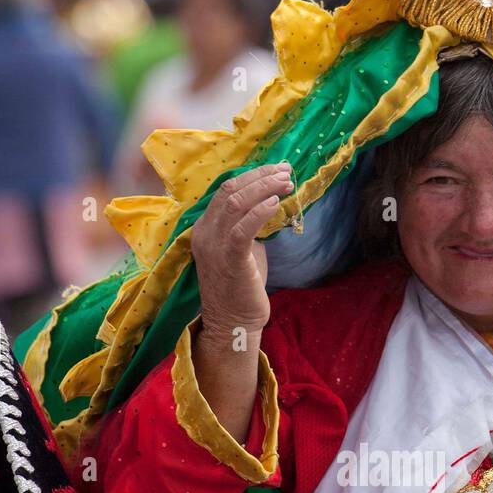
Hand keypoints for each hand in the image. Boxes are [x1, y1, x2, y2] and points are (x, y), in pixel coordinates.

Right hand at [191, 162, 292, 340]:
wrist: (233, 323)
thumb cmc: (241, 287)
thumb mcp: (244, 249)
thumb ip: (250, 227)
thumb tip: (269, 205)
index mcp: (206, 227)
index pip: (226, 190)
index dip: (252, 175)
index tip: (277, 169)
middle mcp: (205, 232)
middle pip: (230, 190)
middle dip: (261, 175)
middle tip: (286, 171)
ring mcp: (214, 246)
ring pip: (236, 203)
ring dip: (264, 188)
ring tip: (287, 182)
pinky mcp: (229, 260)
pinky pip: (242, 229)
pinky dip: (260, 212)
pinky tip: (276, 203)